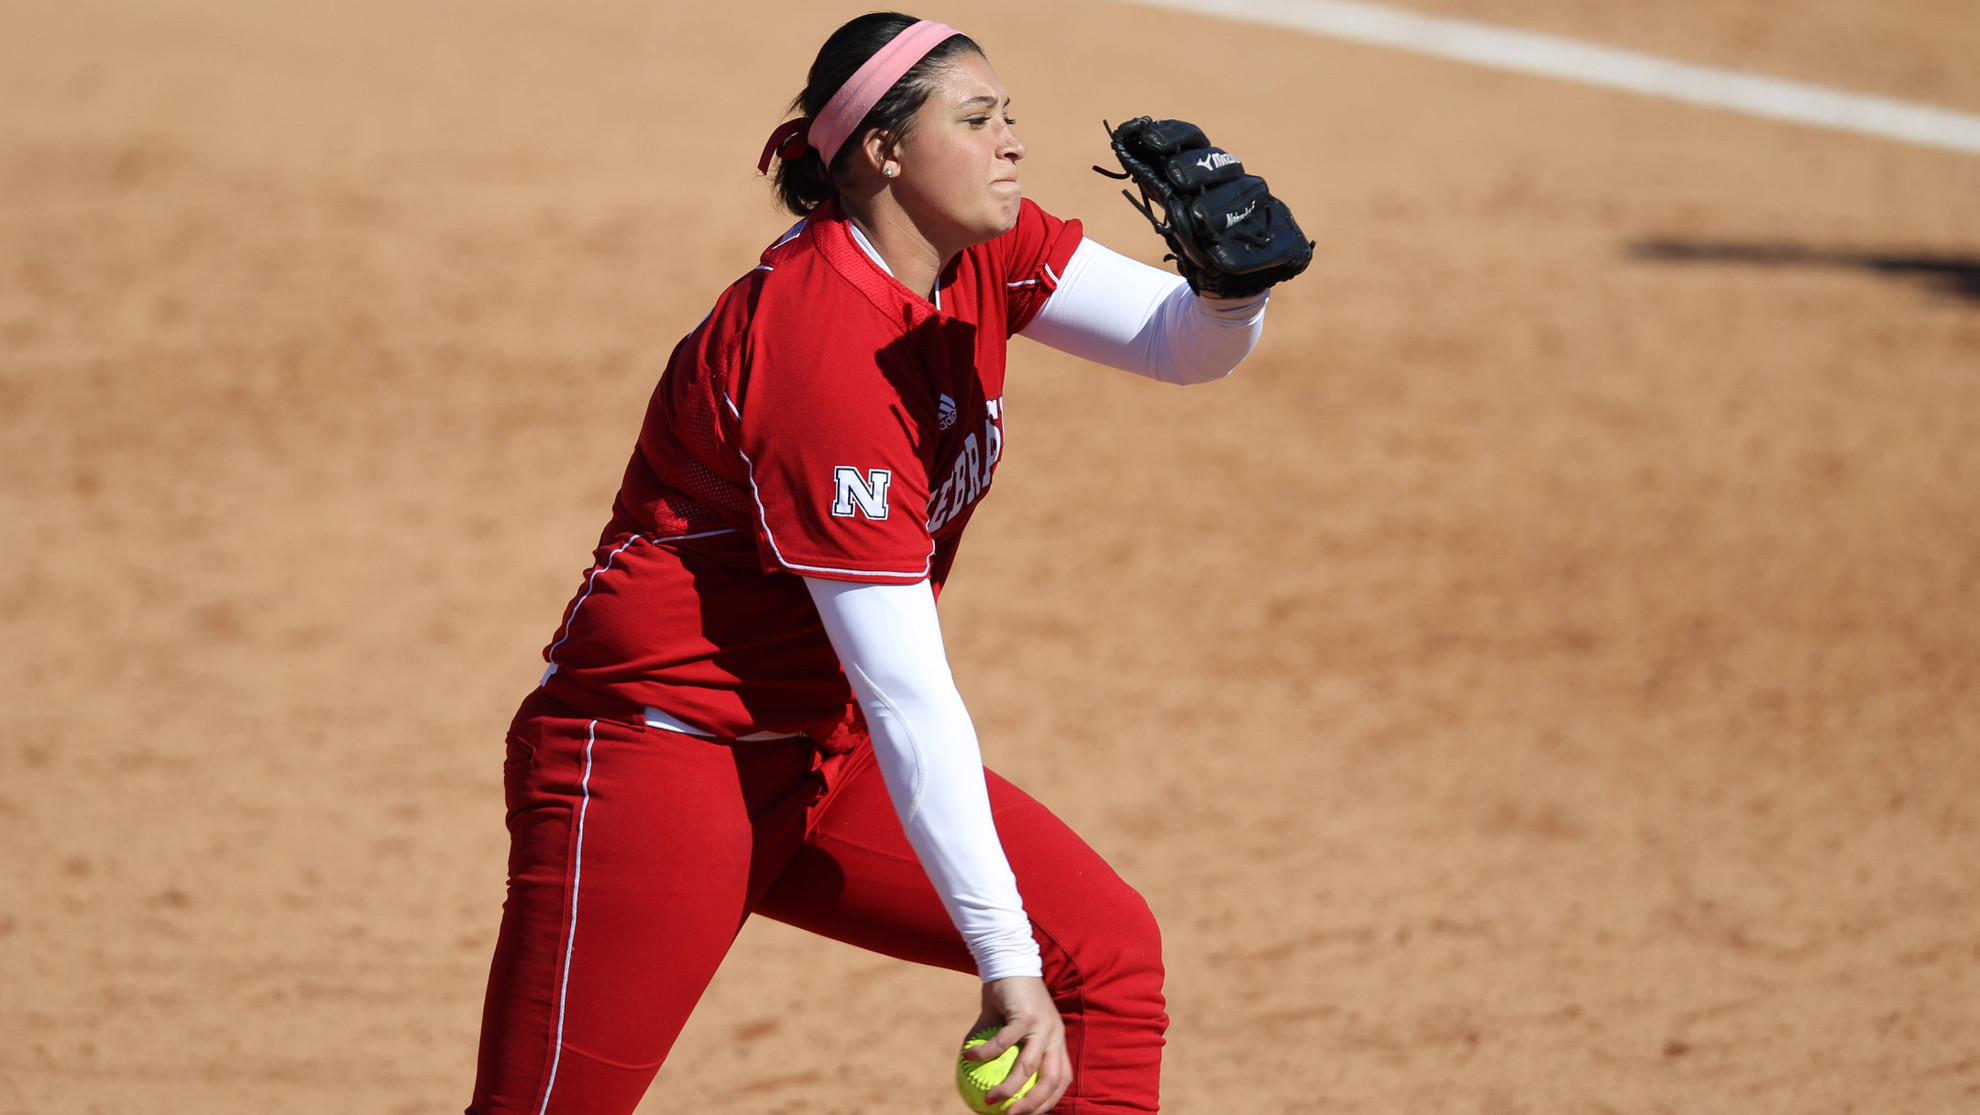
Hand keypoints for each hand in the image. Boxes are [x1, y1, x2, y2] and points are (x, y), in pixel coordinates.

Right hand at [963, 975, 1071, 1113]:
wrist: (1007, 961)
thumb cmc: (1005, 996)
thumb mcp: (1003, 1026)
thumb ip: (996, 1051)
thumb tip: (975, 1077)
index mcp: (1055, 1040)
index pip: (1061, 1078)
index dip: (1049, 1101)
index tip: (1027, 1113)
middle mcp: (1054, 1035)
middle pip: (1052, 1080)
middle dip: (1034, 1105)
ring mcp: (1043, 1025)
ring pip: (1029, 1066)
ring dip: (1009, 1086)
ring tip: (989, 1099)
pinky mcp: (1026, 1014)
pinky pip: (1004, 1041)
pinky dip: (987, 1053)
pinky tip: (969, 1059)